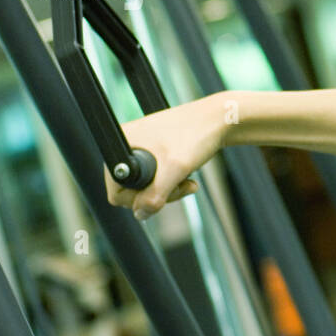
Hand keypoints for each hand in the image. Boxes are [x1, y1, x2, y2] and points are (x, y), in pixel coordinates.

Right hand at [104, 93, 228, 218]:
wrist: (220, 121)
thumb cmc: (197, 136)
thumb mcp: (174, 169)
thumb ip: (154, 196)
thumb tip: (140, 215)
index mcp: (121, 143)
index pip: (116, 191)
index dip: (139, 200)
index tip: (163, 192)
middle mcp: (126, 144)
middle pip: (133, 191)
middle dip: (159, 194)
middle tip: (182, 186)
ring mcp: (141, 148)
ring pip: (148, 186)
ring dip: (169, 189)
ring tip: (188, 180)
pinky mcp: (155, 151)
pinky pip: (158, 178)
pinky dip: (173, 180)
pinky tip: (187, 175)